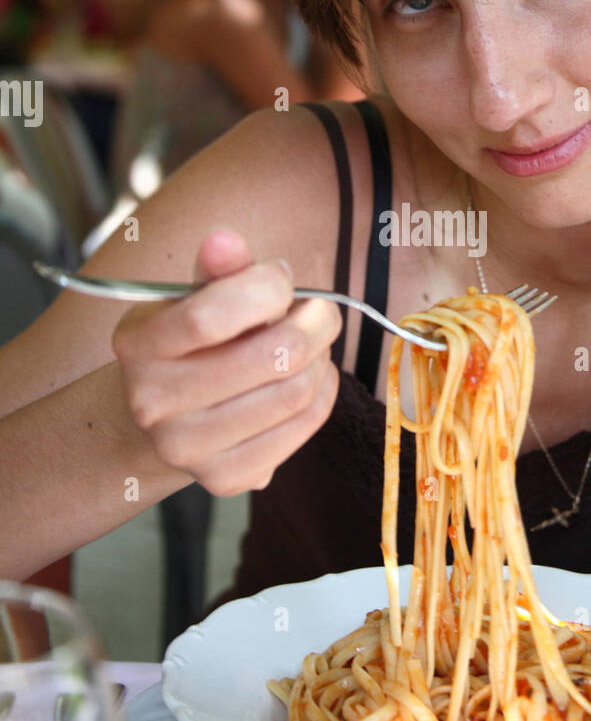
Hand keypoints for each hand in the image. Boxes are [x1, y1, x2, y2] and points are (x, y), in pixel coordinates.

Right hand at [111, 228, 340, 495]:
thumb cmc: (192, 344)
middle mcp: (153, 402)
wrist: (165, 418)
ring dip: (322, 359)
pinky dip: (323, 395)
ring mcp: (187, 448)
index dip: (267, 288)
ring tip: (313, 344)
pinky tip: (311, 377)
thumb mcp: (193, 298)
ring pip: (295, 393)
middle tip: (320, 312)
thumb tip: (226, 241)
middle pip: (271, 357)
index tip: (283, 279)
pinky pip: (302, 428)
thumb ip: (217, 271)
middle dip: (315, 324)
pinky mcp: (225, 479)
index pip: (209, 316)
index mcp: (138, 344)